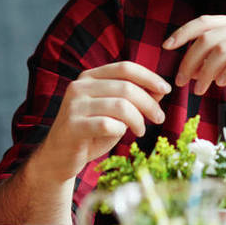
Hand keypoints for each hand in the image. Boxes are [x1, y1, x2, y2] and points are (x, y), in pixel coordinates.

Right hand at [30, 61, 170, 183]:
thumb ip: (133, 100)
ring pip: (120, 106)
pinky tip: (124, 136)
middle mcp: (79, 87)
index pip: (125, 68)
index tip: (166, 90)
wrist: (59, 157)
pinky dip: (122, 130)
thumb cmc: (91, 133)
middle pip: (126, 87)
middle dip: (149, 104)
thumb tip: (160, 90)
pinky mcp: (73, 126)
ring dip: (138, 119)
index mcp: (89, 78)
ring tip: (140, 130)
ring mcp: (74, 105)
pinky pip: (108, 125)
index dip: (149, 77)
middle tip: (159, 118)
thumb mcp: (114, 113)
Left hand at [162, 15, 225, 105]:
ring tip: (199, 89)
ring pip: (222, 49)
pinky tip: (221, 83)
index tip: (166, 47)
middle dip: (189, 60)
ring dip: (205, 71)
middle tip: (181, 81)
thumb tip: (188, 71)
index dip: (182, 33)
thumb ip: (216, 63)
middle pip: (207, 38)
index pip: (203, 22)